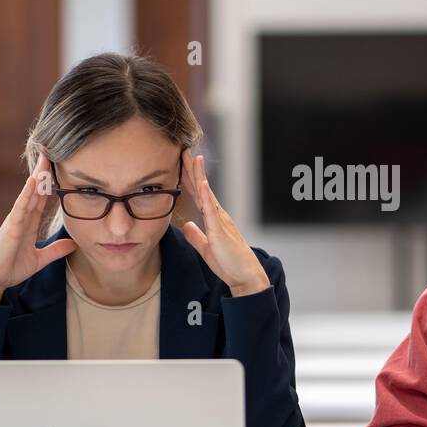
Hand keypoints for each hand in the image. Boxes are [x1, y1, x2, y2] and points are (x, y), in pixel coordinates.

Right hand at [0, 154, 77, 303]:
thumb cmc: (10, 267)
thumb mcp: (39, 259)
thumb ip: (55, 250)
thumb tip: (74, 244)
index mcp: (29, 223)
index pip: (42, 199)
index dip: (52, 184)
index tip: (62, 168)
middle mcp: (22, 218)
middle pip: (36, 191)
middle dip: (45, 173)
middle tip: (55, 153)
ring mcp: (15, 221)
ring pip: (28, 194)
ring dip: (37, 178)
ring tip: (46, 160)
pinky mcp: (10, 228)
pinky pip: (20, 208)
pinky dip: (26, 194)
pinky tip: (33, 182)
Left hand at [180, 150, 270, 296]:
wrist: (245, 275)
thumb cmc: (229, 263)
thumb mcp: (206, 248)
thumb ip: (195, 236)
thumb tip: (185, 225)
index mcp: (213, 219)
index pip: (198, 194)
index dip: (189, 178)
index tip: (181, 163)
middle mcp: (217, 215)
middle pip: (202, 188)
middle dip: (192, 169)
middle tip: (184, 150)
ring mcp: (220, 220)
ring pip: (207, 193)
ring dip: (199, 175)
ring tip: (193, 157)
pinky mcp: (220, 229)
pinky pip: (212, 209)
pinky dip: (207, 195)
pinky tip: (202, 183)